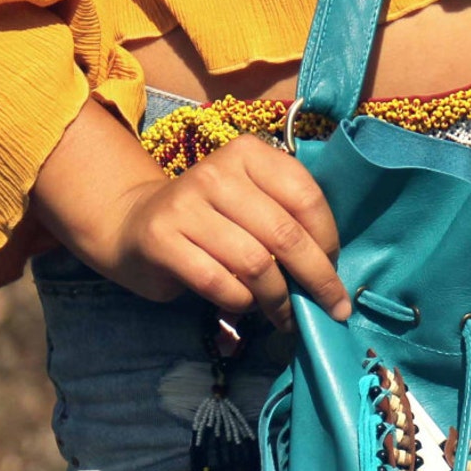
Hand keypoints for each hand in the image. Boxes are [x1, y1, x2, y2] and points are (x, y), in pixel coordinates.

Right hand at [109, 134, 349, 330]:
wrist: (137, 225)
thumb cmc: (212, 222)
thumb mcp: (253, 204)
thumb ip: (288, 220)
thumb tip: (331, 274)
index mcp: (248, 154)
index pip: (306, 197)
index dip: (328, 242)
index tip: (333, 269)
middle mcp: (216, 172)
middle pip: (285, 235)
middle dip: (316, 281)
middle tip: (331, 309)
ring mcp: (185, 204)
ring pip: (255, 265)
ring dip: (279, 301)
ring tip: (286, 317)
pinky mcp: (162, 240)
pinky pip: (221, 284)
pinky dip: (242, 304)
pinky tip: (245, 306)